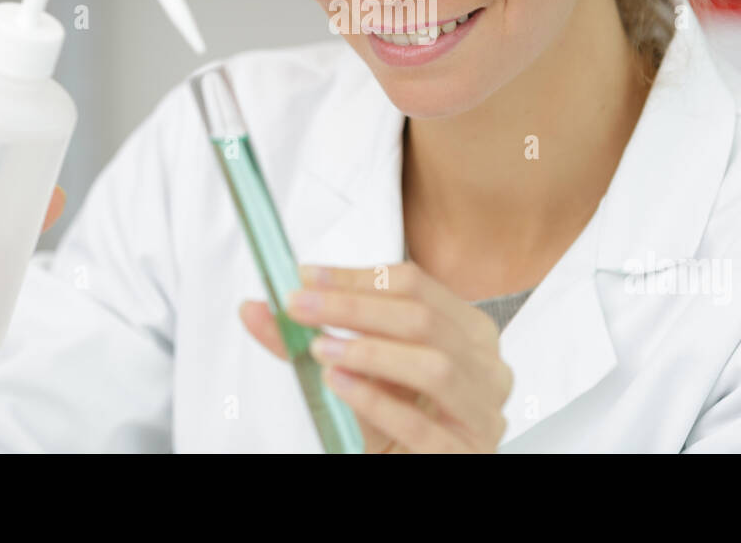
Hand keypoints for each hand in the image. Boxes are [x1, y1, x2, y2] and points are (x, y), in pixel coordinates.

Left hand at [239, 260, 512, 452]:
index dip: (356, 277)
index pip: (415, 285)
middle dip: (354, 308)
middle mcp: (486, 367)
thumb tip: (254, 309)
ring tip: (320, 350)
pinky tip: (341, 386)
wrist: (415, 463)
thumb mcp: (358, 373)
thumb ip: (311, 339)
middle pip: (422, 319)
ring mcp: (482, 413)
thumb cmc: (395, 421)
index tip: (306, 277)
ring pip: (434, 367)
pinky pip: (423, 426)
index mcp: (468, 332)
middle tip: (300, 307)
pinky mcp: (467, 454)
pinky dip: (377, 401)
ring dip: (370, 352)